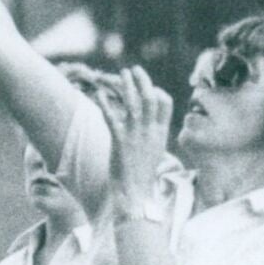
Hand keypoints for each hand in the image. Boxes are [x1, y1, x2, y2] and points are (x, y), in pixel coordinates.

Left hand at [100, 67, 172, 211]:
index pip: (165, 103)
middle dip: (142, 80)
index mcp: (160, 133)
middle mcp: (150, 131)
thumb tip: (148, 124)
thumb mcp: (153, 152)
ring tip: (121, 73)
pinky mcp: (120, 142)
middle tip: (133, 69)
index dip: (156, 90)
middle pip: (150, 97)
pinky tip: (98, 94)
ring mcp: (136, 136)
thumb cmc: (142, 175)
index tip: (147, 86)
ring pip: (133, 103)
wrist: (135, 195)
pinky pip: (112, 118)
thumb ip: (152, 135)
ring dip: (126, 85)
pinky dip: (105, 104)